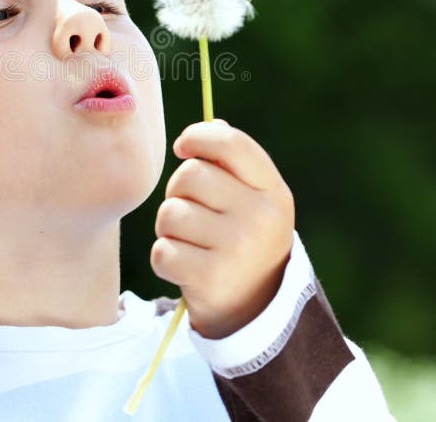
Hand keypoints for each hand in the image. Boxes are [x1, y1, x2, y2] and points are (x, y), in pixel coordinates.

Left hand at [151, 118, 294, 339]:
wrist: (256, 310)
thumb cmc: (244, 239)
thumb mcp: (254, 200)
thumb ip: (233, 162)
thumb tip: (211, 125)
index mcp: (273, 191)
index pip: (230, 143)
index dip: (197, 137)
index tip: (182, 148)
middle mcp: (260, 217)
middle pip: (190, 174)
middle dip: (178, 190)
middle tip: (190, 211)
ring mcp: (237, 249)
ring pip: (170, 213)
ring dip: (169, 227)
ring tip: (189, 242)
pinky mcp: (210, 278)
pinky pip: (162, 251)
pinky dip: (165, 260)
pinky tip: (185, 267)